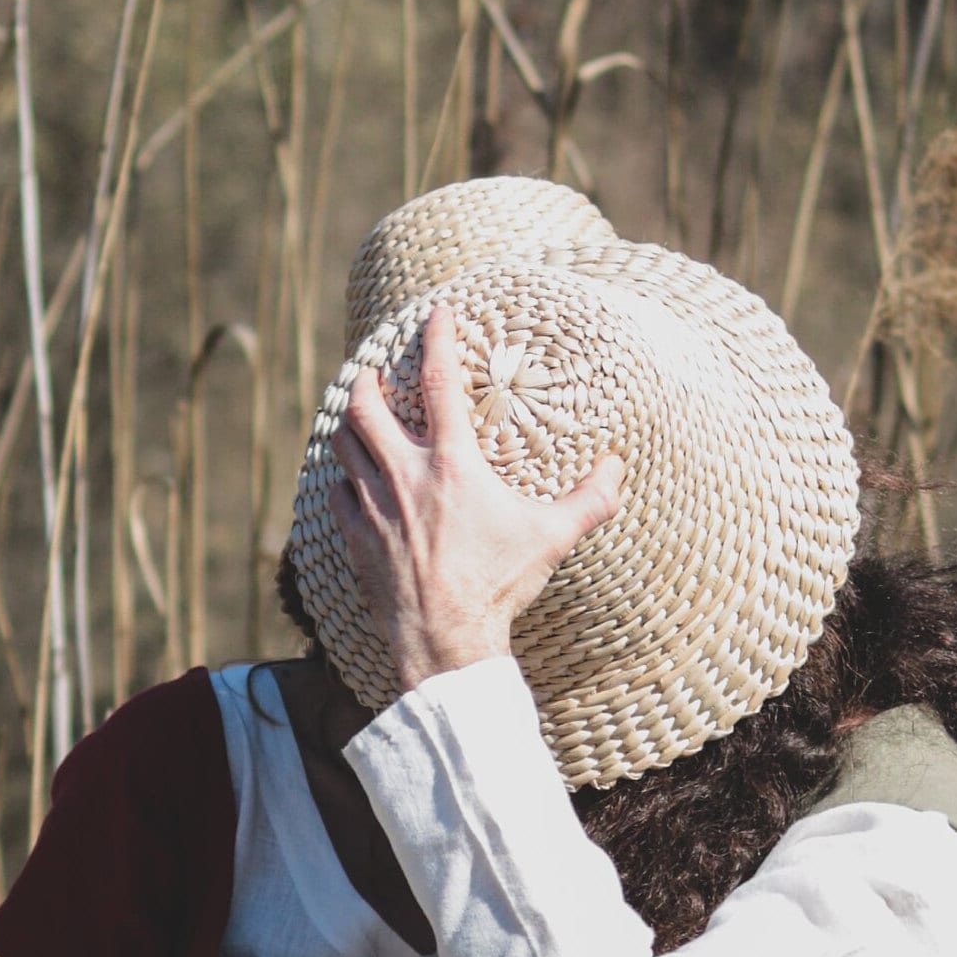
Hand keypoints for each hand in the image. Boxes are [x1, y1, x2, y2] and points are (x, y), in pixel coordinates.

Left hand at [326, 302, 624, 691]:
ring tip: (358, 420)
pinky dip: (344, 483)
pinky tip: (353, 484)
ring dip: (348, 427)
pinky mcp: (356, 540)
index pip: (438, 381)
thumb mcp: (551, 539)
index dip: (436, 338)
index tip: (435, 315)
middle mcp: (404, 476)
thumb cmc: (497, 586)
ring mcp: (373, 508)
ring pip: (343, 446)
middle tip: (373, 375)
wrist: (445, 641)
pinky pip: (338, 496)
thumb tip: (618, 469)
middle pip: (365, 406)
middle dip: (366, 382)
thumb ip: (589, 500)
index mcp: (452, 464)